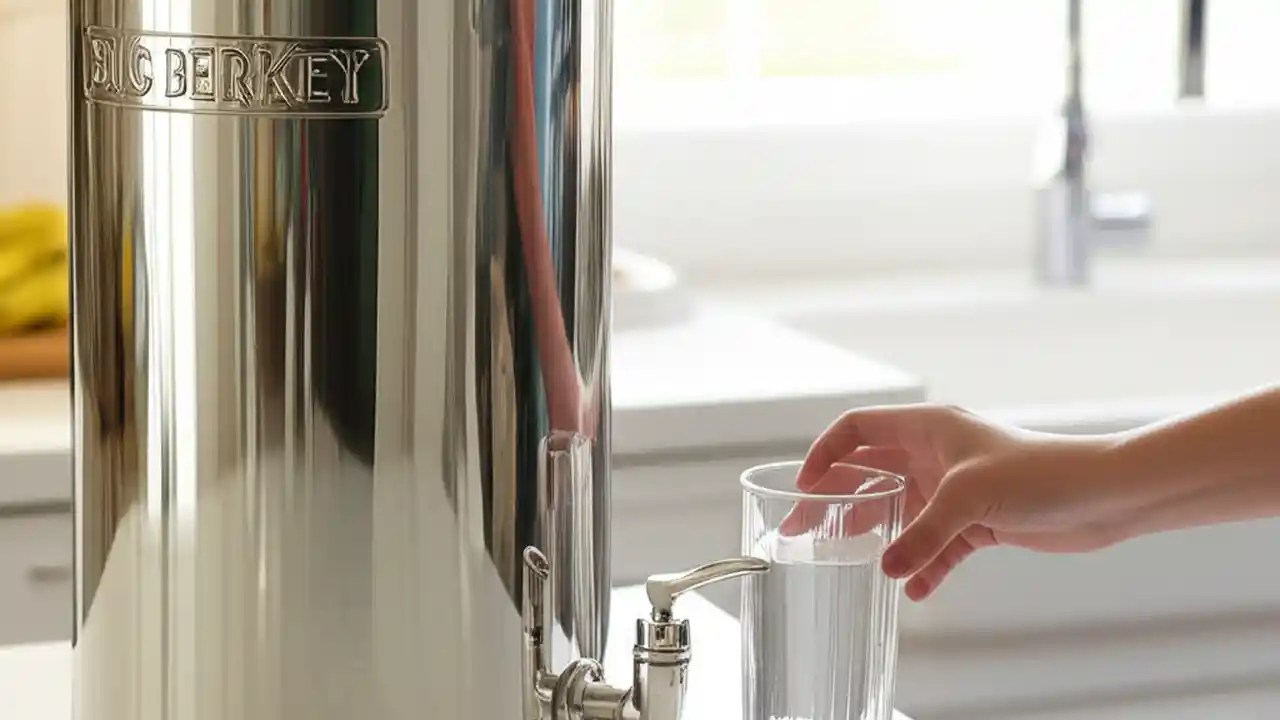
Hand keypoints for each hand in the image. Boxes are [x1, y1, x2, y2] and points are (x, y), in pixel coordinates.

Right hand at [795, 405, 1127, 600]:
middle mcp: (934, 455)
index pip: (858, 429)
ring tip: (849, 562)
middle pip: (868, 473)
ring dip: (877, 537)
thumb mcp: (970, 498)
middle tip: (803, 528)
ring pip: (898, 512)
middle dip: (835, 500)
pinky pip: (935, 545)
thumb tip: (886, 569)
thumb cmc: (1041, 472)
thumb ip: (923, 535)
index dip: (825, 453)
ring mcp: (954, 489)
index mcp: (927, 429)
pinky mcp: (976, 521)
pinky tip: (915, 591)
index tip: (803, 486)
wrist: (1103, 495)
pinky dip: (923, 567)